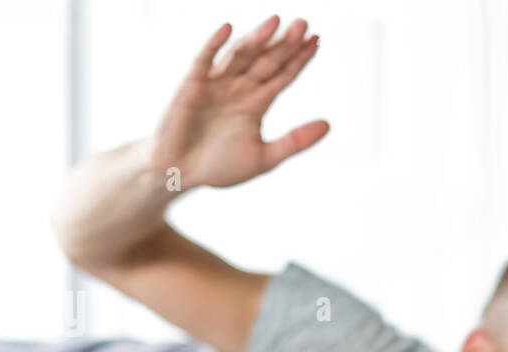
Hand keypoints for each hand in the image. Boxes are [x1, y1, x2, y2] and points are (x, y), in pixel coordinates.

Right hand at [150, 16, 328, 190]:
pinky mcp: (191, 85)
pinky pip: (204, 60)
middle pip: (266, 60)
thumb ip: (295, 141)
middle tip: (304, 24)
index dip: (299, 59)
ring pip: (240, 56)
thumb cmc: (220, 167)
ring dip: (257, 38)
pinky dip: (214, 44)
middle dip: (284, 43)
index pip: (283, 75)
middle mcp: (238, 87)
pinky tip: (229, 29)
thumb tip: (328, 124)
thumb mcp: (264, 158)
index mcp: (256, 102)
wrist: (179, 174)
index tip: (317, 41)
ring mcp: (215, 84)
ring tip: (275, 22)